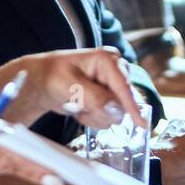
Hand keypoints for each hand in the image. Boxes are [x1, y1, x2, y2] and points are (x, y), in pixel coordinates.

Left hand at [8, 47, 145, 129]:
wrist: (42, 82)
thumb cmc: (52, 76)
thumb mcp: (68, 85)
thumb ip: (94, 97)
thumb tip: (116, 109)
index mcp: (107, 59)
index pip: (124, 87)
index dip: (132, 107)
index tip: (142, 125)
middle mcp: (115, 69)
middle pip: (122, 103)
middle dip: (100, 111)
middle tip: (80, 106)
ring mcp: (113, 84)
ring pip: (116, 113)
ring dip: (95, 115)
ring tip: (78, 105)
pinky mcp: (110, 96)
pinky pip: (110, 116)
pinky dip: (94, 117)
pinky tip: (82, 108)